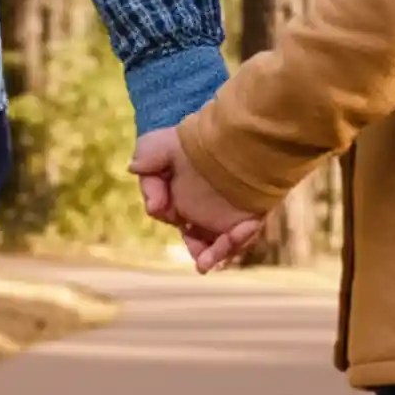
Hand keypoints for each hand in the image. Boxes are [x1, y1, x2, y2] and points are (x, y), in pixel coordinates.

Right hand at [130, 128, 263, 272]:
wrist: (228, 132)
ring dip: (216, 255)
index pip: (172, 217)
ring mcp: (228, 212)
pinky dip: (238, 241)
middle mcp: (204, 208)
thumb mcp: (154, 147)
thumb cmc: (188, 140)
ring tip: (209, 262)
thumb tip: (147, 198)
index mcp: (181, 196)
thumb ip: (144, 168)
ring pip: (222, 244)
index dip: (166, 214)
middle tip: (201, 262)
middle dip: (199, 251)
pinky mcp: (250, 213)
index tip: (161, 204)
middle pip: (199, 239)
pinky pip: (245, 234)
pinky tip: (232, 241)